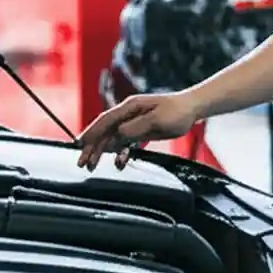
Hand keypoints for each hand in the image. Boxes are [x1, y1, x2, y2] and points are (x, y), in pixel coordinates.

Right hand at [76, 92, 200, 170]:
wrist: (192, 109)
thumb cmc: (177, 112)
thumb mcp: (157, 120)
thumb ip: (136, 128)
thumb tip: (117, 135)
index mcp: (130, 107)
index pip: (106, 121)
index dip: (92, 133)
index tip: (80, 145)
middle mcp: (128, 114)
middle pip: (106, 131)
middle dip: (92, 146)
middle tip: (82, 162)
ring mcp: (134, 122)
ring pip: (113, 138)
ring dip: (102, 151)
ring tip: (93, 165)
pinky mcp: (141, 129)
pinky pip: (125, 142)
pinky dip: (120, 152)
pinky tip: (119, 162)